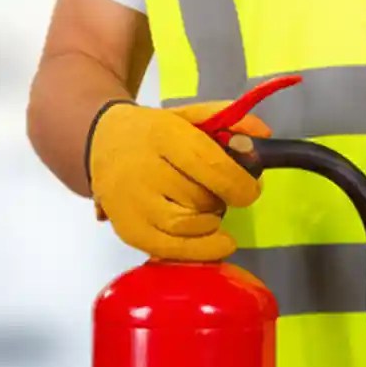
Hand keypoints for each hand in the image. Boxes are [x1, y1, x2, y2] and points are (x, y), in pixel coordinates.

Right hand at [87, 101, 269, 260]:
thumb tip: (264, 135)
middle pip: (201, 199)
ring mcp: (131, 204)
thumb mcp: (191, 115)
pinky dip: (198, 250)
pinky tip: (213, 241)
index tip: (250, 190)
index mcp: (163, 135)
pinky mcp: (127, 229)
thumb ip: (231, 120)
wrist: (101, 143)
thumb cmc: (155, 131)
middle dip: (222, 200)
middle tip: (220, 193)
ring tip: (206, 209)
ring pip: (188, 227)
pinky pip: (169, 250)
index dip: (239, 184)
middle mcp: (143, 170)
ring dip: (210, 224)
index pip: (210, 165)